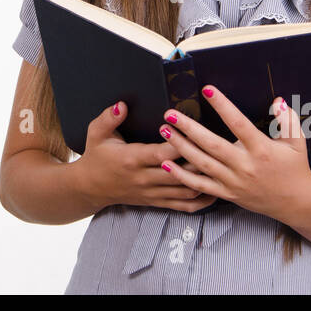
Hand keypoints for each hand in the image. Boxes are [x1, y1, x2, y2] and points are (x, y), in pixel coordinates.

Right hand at [74, 101, 216, 213]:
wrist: (90, 187)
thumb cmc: (96, 157)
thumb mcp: (96, 133)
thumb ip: (109, 118)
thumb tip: (122, 105)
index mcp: (132, 160)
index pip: (162, 153)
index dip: (180, 143)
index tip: (192, 129)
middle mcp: (144, 178)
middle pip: (180, 173)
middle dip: (200, 160)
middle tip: (217, 147)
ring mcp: (152, 193)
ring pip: (186, 190)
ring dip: (205, 180)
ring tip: (220, 165)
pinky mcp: (156, 202)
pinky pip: (183, 206)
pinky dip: (201, 201)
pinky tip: (214, 190)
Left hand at [158, 87, 310, 219]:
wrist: (296, 203)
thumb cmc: (295, 168)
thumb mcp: (297, 142)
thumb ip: (287, 120)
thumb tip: (278, 101)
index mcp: (261, 149)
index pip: (238, 123)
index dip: (222, 106)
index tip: (208, 90)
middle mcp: (245, 166)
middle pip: (212, 144)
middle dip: (189, 127)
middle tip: (171, 113)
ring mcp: (234, 182)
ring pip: (202, 164)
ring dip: (181, 147)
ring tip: (164, 130)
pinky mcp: (227, 194)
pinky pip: (201, 186)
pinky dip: (182, 176)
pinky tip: (167, 164)